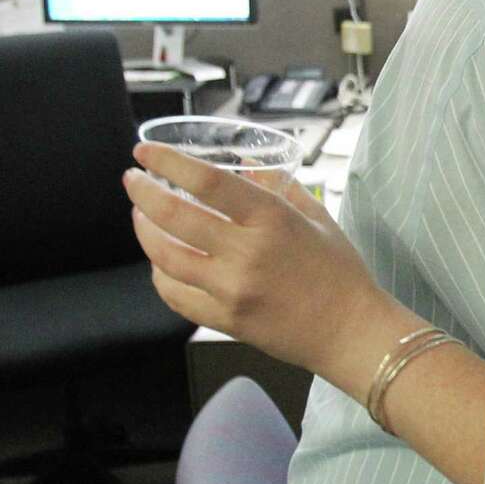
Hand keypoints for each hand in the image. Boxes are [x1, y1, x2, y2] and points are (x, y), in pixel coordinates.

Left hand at [124, 143, 385, 380]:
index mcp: (272, 220)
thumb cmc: (341, 272)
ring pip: (165, 257)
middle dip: (143, 193)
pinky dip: (161, 274)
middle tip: (133, 181)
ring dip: (145, 232)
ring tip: (141, 217)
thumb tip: (243, 161)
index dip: (169, 163)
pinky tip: (160, 261)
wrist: (351, 330)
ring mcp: (232, 289)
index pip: (208, 183)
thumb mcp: (317, 218)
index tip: (144, 152)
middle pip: (174, 216)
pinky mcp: (225, 320)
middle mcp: (246, 253)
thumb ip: (278, 186)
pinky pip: (176, 295)